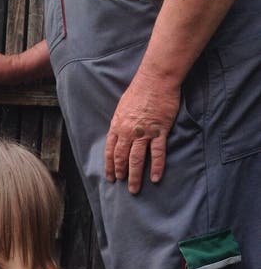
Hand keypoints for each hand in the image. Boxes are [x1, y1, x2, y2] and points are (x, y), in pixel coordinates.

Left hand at [104, 70, 180, 193]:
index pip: (110, 151)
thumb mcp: (122, 108)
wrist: (155, 79)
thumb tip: (118, 134)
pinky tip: (155, 178)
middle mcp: (128, 132)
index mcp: (117, 126)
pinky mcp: (159, 131)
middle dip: (121, 174)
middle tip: (123, 185)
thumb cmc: (139, 90)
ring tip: (134, 189)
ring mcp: (144, 133)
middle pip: (122, 158)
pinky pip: (157, 153)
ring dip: (135, 176)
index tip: (110, 177)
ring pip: (136, 160)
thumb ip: (120, 123)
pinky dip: (157, 166)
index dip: (110, 166)